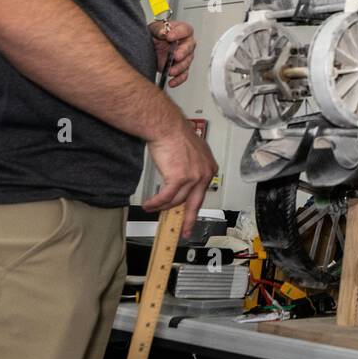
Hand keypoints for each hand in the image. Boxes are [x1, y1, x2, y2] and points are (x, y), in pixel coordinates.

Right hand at [143, 114, 217, 238]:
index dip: (193, 206)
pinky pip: (166, 197)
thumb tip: (184, 182)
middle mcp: (204, 174)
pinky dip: (155, 203)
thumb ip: (192, 169)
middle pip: (195, 203)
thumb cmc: (176, 136)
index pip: (202, 193)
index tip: (190, 215)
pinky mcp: (179, 178)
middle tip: (185, 231)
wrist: (167, 127)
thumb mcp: (192, 154)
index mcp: (209, 168)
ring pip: (176, 201)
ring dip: (162, 207)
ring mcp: (193, 177)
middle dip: (189, 220)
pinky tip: (148, 205)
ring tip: (152, 208)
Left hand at [149, 19, 195, 87]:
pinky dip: (178, 80)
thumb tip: (163, 32)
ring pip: (187, 62)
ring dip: (179, 68)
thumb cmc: (155, 35)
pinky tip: (171, 82)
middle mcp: (186, 43)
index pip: (186, 30)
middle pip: (190, 47)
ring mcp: (184, 56)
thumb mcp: (154, 28)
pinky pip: (183, 75)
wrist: (150, 46)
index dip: (179, 33)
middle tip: (176, 56)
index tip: (169, 37)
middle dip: (183, 52)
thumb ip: (159, 29)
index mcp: (181, 30)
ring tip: (171, 71)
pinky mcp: (180, 68)